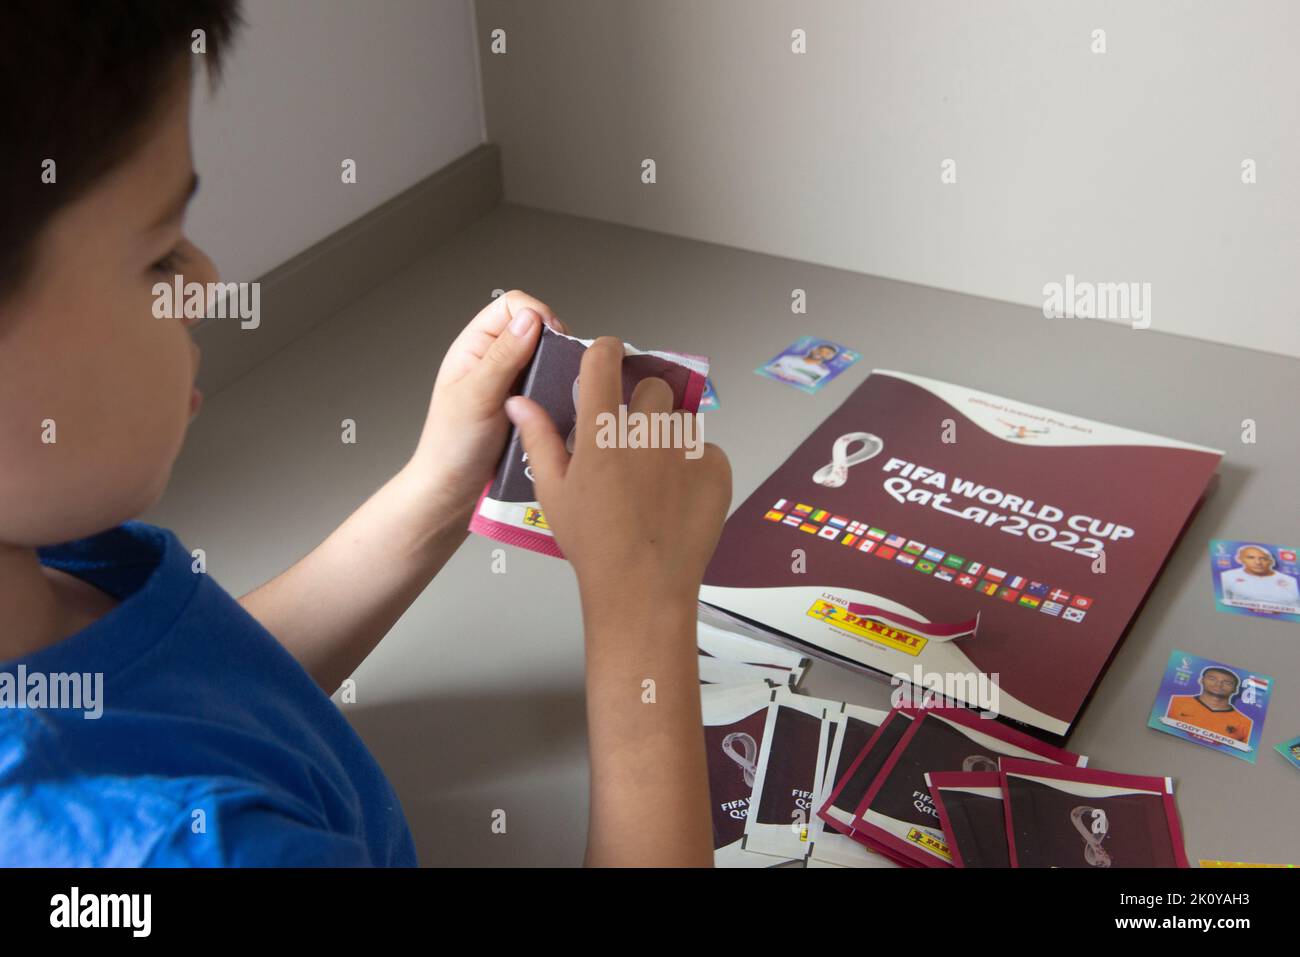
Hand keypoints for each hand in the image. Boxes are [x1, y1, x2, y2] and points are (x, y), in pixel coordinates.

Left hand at [405, 291, 562, 516]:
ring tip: (560, 390)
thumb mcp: (476, 396)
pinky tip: (558, 406)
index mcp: (474, 346)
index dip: (536, 314)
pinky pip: (551, 385)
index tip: (552, 338)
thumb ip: (503, 357)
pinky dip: (559, 391)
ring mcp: (512, 382)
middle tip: (558, 369)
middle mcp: (494, 359)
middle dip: (553, 343)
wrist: (453, 489)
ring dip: (558, 370)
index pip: (511, 305)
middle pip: (536, 328)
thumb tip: (531, 319)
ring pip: (547, 358)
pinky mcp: (526, 403)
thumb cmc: (451, 446)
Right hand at [504, 337, 729, 866]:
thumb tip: (520, 401)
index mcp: (602, 429)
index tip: (606, 359)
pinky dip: (693, 465)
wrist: (642, 588)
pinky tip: (677, 496)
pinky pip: (705, 450)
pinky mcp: (717, 467)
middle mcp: (646, 430)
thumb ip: (539, 438)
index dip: (605, 352)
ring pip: (681, 419)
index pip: (605, 359)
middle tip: (632, 438)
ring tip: (656, 476)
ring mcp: (685, 447)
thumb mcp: (553, 491)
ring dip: (668, 435)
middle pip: (651, 387)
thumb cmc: (591, 543)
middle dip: (642, 404)